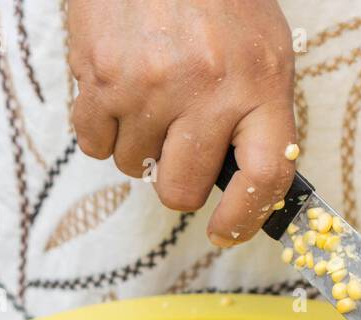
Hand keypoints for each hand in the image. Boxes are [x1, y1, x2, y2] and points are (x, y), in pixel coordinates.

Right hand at [67, 0, 296, 246]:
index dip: (246, 218)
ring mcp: (149, 87)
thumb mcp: (261, 47)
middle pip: (183, 190)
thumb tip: (245, 186)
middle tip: (176, 148)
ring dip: (138, 145)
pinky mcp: (100, 78)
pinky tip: (118, 88)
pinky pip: (94, 144)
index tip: (226, 230)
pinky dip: (102, 128)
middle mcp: (207, 89)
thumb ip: (258, 114)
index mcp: (260, 82)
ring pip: (133, 168)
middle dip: (176, 180)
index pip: (266, 175)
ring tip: (149, 96)